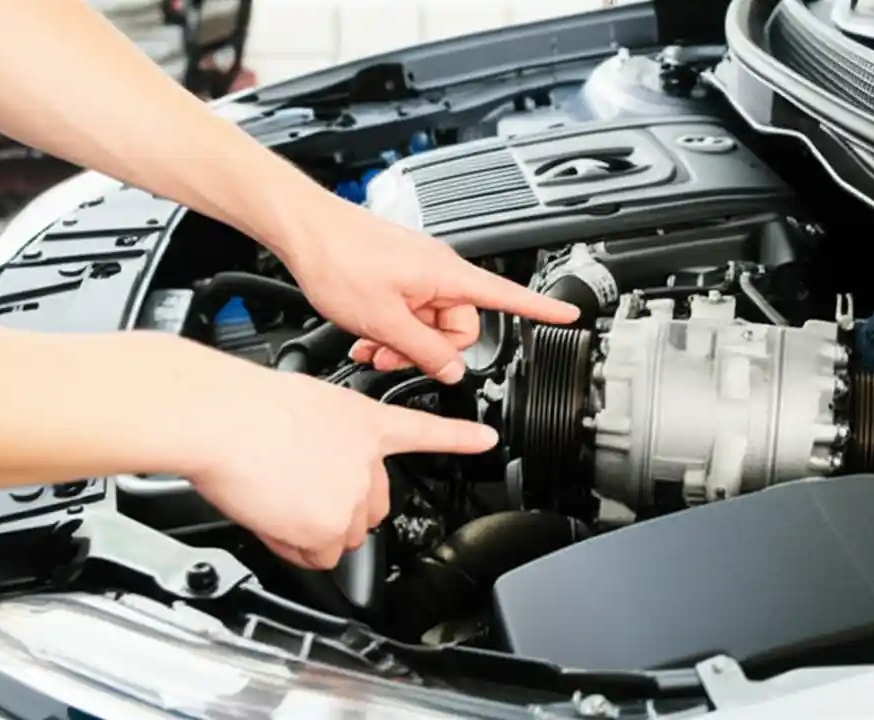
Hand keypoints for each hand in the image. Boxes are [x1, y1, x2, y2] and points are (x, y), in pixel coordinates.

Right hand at [183, 351, 497, 568]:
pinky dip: (293, 546)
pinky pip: (315, 556)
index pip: (425, 431)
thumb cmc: (247, 407)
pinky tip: (274, 514)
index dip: (461, 438)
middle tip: (296, 486)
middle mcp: (369, 463)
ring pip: (338, 536)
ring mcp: (353, 498)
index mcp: (367, 423)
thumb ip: (330, 441)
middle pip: (369, 507)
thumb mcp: (305, 407)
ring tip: (277, 494)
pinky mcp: (329, 529)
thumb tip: (318, 472)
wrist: (223, 419)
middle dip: (339, 508)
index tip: (487, 440)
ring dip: (311, 528)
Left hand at [276, 201, 577, 382]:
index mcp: (447, 276)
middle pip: (459, 326)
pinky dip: (391, 328)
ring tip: (371, 347)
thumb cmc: (339, 258)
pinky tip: (366, 335)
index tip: (569, 315)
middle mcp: (438, 271)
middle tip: (394, 356)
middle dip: (430, 350)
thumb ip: (424, 350)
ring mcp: (417, 272)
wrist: (304, 230)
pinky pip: (409, 310)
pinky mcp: (397, 274)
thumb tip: (453, 370)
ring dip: (404, 343)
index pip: (508, 296)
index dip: (541, 309)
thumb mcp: (384, 320)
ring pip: (429, 323)